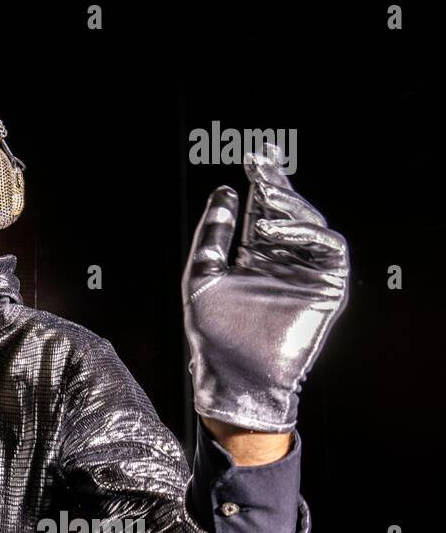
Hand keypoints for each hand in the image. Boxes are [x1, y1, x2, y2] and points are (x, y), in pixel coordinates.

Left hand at [182, 144, 348, 432]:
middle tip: (261, 162)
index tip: (250, 158)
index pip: (262, 212)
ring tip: (263, 197)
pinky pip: (328, 249)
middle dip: (275, 186)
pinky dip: (306, 233)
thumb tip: (224, 191)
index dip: (260, 184)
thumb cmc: (212, 332)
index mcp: (254, 257)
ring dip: (289, 206)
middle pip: (287, 213)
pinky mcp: (326, 288)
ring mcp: (305, 273)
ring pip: (310, 225)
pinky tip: (276, 228)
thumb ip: (214, 234)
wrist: (233, 375)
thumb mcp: (202, 274)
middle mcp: (282, 261)